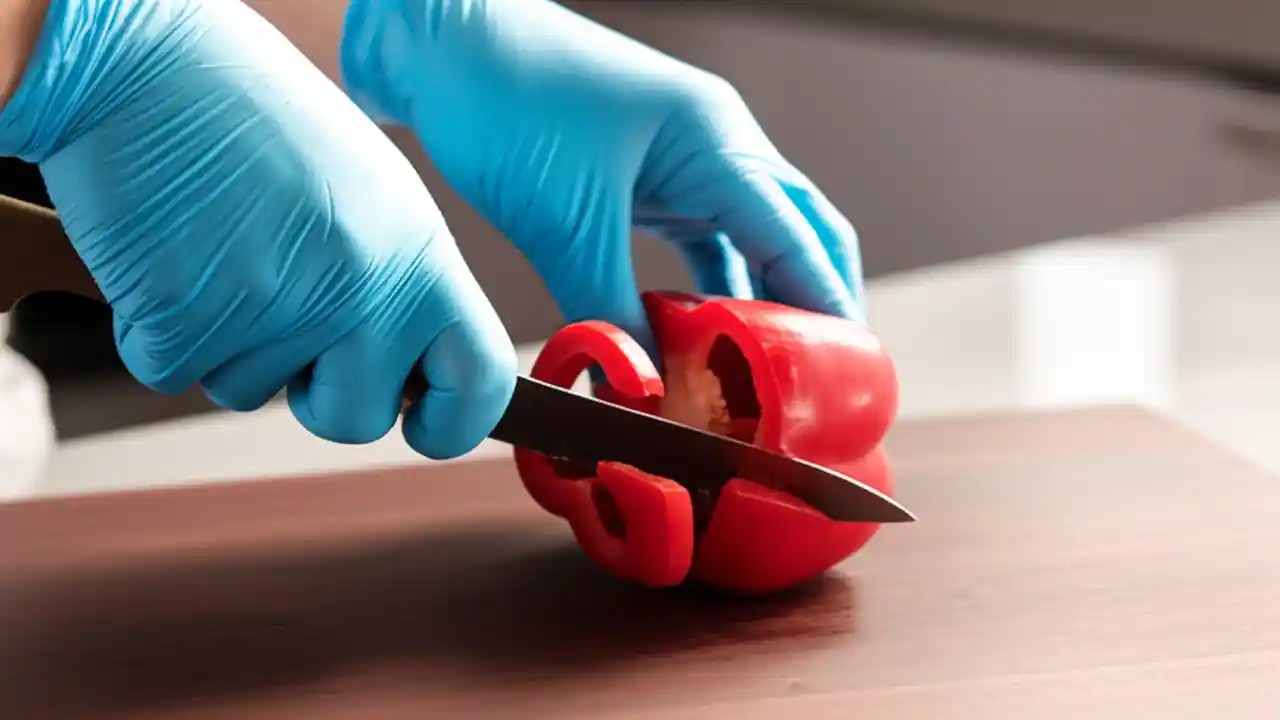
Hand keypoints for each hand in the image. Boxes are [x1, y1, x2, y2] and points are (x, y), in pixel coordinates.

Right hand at [0, 0, 515, 457]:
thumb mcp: (371, 199)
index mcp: (417, 256)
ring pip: (250, 394)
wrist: (144, 66)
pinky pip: (173, 374)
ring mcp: (273, 310)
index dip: (453, 422)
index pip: (479, 381)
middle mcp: (359, 290)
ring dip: (228, 344)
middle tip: (283, 320)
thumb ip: (400, 285)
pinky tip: (168, 253)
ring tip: (220, 248)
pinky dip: (159, 331)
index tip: (422, 424)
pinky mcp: (182, 322)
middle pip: (356, 418)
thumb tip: (416, 370)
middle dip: (316, 396)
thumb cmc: (259, 126)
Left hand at [341, 0, 863, 351]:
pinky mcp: (646, 173)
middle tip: (823, 375)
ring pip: (751, 238)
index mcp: (715, 142)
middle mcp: (715, 145)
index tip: (849, 370)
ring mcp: (684, 156)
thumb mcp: (562, 220)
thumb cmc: (505, 98)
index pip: (797, 237)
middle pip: (798, 231)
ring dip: (762, 299)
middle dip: (817, 302)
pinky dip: (708, 287)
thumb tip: (643, 384)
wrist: (441, 39)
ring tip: (768, 370)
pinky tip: (701, 333)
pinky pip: (700, 238)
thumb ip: (609, 307)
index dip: (827, 308)